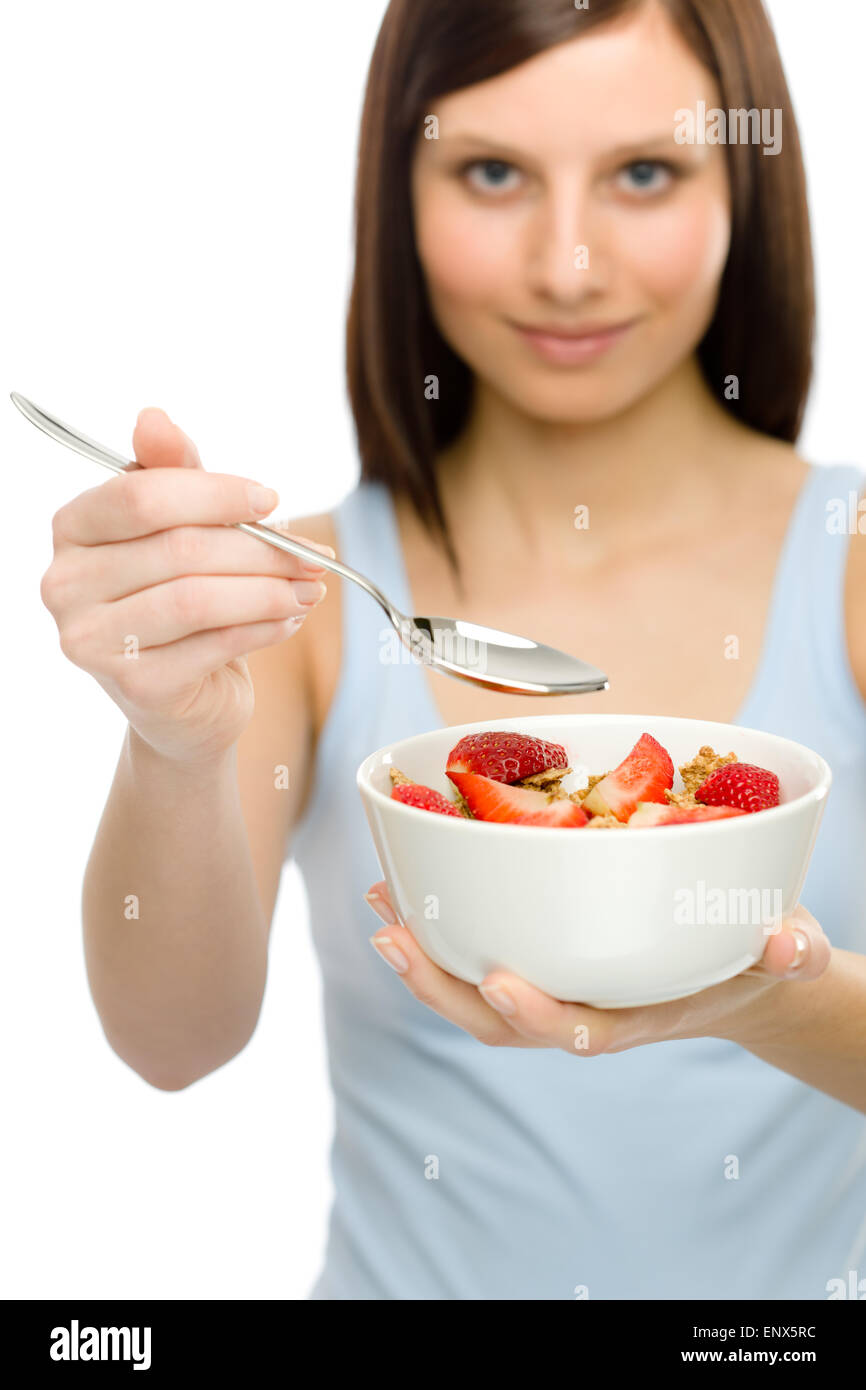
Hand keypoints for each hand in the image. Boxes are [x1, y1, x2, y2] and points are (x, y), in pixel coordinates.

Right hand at [41, 406, 332, 763]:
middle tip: (312, 556)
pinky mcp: (134, 686)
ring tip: (309, 589)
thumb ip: (173, 471)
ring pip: (197, 598)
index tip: (270, 499)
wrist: (185, 698)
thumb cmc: (182, 596)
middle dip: (260, 549)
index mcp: (72, 528)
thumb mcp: (182, 524)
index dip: (215, 493)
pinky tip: (290, 619)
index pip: (142, 496)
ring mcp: (92, 641)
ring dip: (269, 591)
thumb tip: (153, 416)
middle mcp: (65, 584)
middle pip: (179, 549)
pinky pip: (213, 644)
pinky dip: (264, 628)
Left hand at [363, 880, 831, 1053]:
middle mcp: (584, 1013)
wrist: (735, 970)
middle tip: (394, 938)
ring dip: (423, 959)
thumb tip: (787, 945)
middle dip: (442, 987)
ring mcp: (556, 992)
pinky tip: (403, 896)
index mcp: (637, 1015)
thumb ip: (786, 953)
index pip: (580, 1030)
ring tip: (381, 908)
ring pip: (474, 999)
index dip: (536, 1013)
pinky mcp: (540, 966)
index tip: (498, 978)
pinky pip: (476, 963)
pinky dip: (437, 936)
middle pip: (501, 1023)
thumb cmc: (754, 957)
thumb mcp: (782, 952)